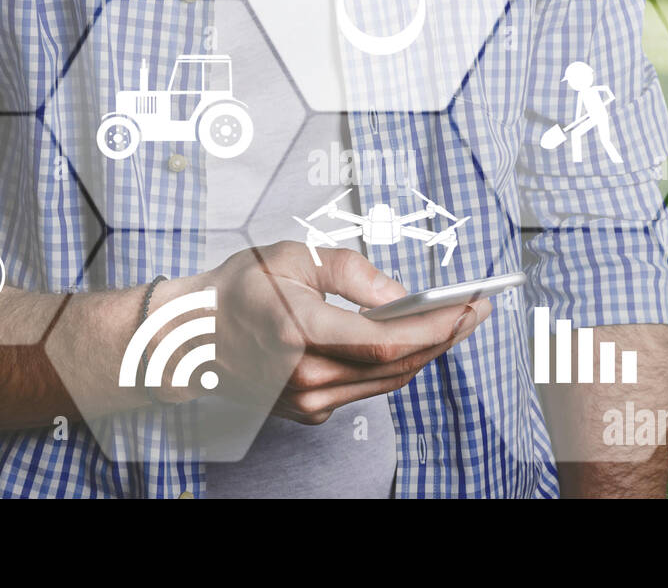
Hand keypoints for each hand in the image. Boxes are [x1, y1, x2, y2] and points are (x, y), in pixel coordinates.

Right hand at [146, 241, 491, 423]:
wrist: (190, 335)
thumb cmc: (239, 288)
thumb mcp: (295, 257)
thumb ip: (354, 273)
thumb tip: (400, 294)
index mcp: (299, 332)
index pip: (388, 340)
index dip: (438, 325)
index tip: (472, 305)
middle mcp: (305, 376)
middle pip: (398, 365)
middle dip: (445, 336)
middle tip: (476, 309)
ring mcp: (306, 399)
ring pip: (387, 381)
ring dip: (426, 352)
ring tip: (454, 322)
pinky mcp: (308, 410)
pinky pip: (366, 388)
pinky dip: (394, 365)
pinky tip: (414, 340)